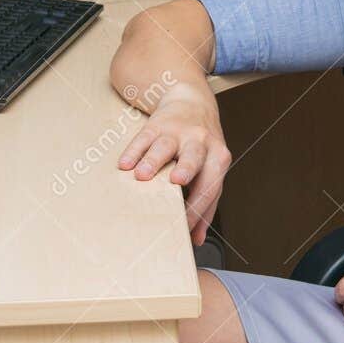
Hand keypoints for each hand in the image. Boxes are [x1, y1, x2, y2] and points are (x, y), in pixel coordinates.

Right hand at [117, 83, 231, 245]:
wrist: (193, 102)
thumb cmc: (203, 146)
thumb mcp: (212, 169)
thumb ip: (206, 203)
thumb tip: (197, 239)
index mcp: (218, 158)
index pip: (210, 184)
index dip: (198, 206)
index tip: (184, 226)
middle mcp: (200, 143)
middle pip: (195, 157)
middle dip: (187, 169)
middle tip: (176, 181)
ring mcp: (178, 132)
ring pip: (165, 146)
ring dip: (153, 161)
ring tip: (141, 176)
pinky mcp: (158, 124)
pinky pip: (144, 137)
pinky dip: (134, 151)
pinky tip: (125, 164)